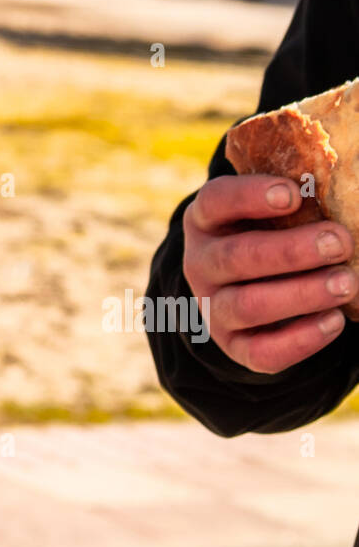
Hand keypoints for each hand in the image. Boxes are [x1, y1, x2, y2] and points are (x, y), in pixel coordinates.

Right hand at [182, 174, 355, 373]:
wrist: (258, 283)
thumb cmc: (278, 230)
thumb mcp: (277, 209)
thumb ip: (301, 197)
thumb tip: (344, 194)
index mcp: (208, 220)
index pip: (215, 202)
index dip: (249, 197)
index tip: (293, 195)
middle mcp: (202, 264)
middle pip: (233, 258)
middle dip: (290, 251)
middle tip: (339, 243)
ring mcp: (213, 307)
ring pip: (246, 306)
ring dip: (300, 294)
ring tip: (346, 283)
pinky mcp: (234, 344)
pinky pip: (259, 352)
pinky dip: (299, 340)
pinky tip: (333, 320)